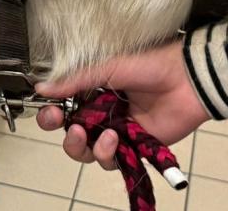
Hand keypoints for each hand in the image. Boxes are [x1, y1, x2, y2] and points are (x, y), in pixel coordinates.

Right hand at [32, 40, 210, 169]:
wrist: (186, 80)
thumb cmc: (149, 66)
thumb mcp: (107, 68)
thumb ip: (75, 81)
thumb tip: (41, 89)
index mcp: (92, 92)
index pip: (63, 108)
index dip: (52, 114)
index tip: (50, 112)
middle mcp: (101, 114)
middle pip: (72, 135)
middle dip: (65, 135)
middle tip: (65, 125)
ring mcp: (117, 132)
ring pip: (88, 152)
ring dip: (82, 146)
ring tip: (89, 134)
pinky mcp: (133, 147)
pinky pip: (111, 160)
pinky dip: (106, 153)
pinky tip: (114, 138)